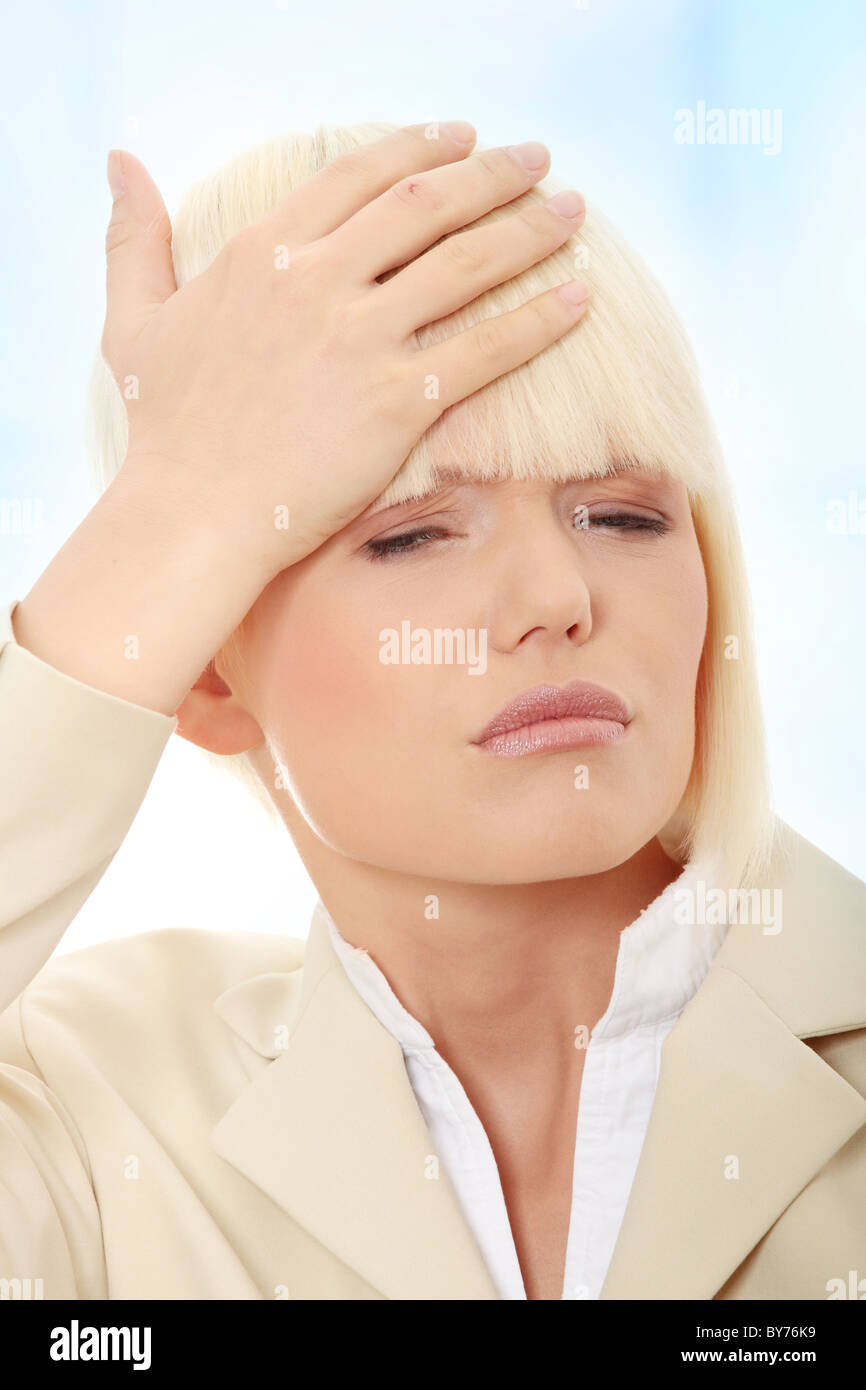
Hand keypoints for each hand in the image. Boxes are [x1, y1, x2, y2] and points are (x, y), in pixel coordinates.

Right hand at [102, 121, 587, 581]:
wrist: (193, 514)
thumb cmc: (163, 429)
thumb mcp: (134, 320)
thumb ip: (135, 238)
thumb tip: (120, 162)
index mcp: (263, 254)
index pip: (357, 176)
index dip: (418, 147)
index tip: (462, 136)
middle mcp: (319, 282)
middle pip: (426, 206)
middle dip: (493, 174)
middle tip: (538, 159)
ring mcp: (361, 340)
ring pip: (466, 265)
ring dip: (529, 229)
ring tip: (572, 211)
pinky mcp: (398, 403)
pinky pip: (486, 349)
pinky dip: (539, 319)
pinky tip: (580, 297)